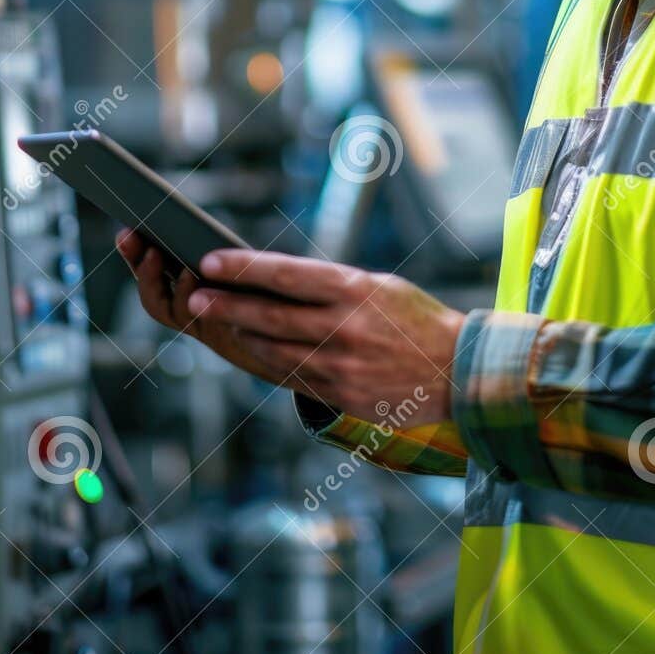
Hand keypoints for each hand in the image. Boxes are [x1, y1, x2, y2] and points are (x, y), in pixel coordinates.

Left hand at [115, 231, 462, 423]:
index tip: (211, 260)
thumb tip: (280, 279)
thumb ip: (333, 284)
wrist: (458, 372)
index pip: (286, 275)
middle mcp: (342, 327)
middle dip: (227, 304)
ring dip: (240, 334)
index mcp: (354, 290)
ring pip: (273, 348)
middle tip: (196, 294)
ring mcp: (339, 364)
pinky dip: (266, 361)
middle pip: (269, 314)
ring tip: (216, 320)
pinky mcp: (339, 393)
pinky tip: (251, 349)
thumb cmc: (416, 319)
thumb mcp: (380, 285)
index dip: (243, 267)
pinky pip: (291, 376)